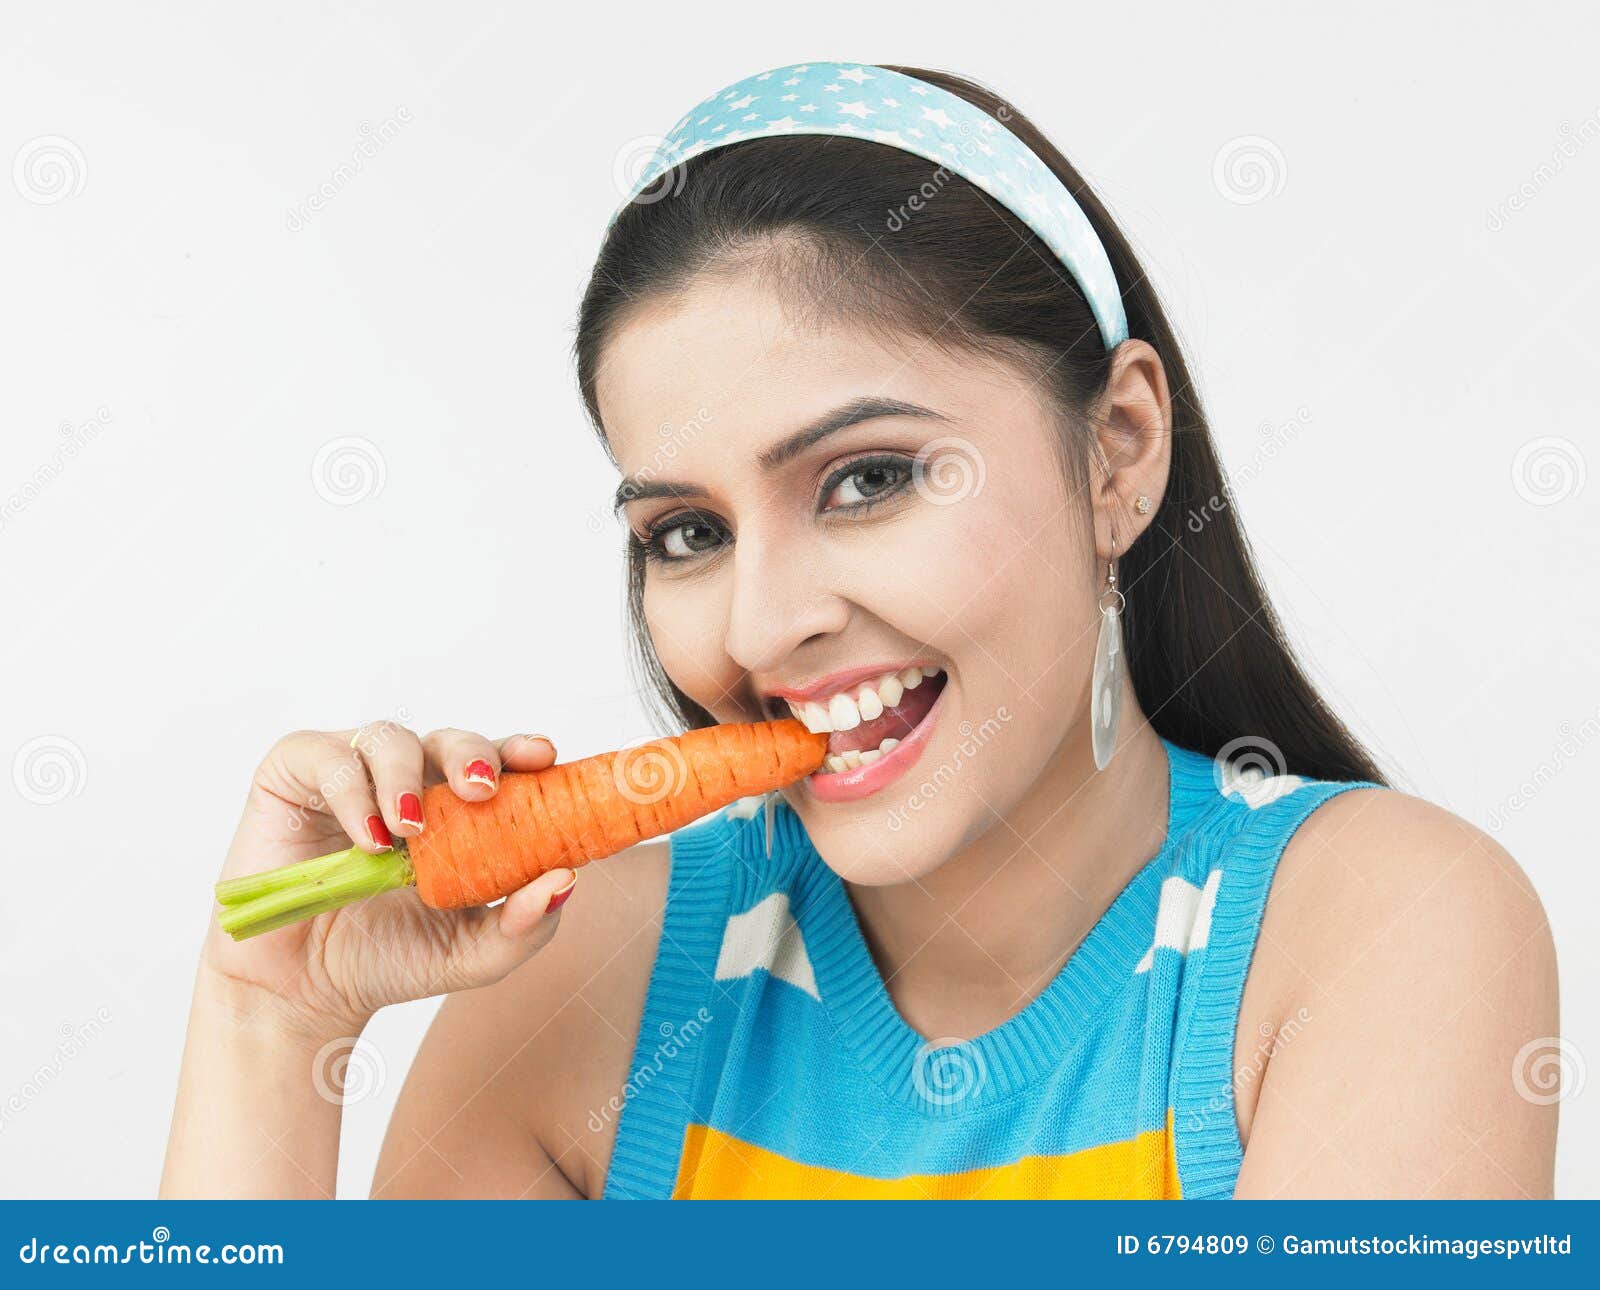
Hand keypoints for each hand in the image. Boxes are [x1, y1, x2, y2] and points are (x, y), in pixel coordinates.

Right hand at [201, 722, 574, 1036]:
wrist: (306, 992)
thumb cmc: (393, 959)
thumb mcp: (473, 953)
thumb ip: (524, 925)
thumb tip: (568, 882)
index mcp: (460, 810)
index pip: (499, 764)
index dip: (521, 751)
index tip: (543, 758)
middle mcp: (412, 781)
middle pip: (452, 739)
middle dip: (473, 754)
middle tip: (483, 789)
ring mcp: (354, 773)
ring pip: (390, 738)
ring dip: (406, 778)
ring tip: (410, 830)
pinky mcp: (294, 775)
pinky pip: (327, 758)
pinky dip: (352, 792)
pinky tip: (368, 838)